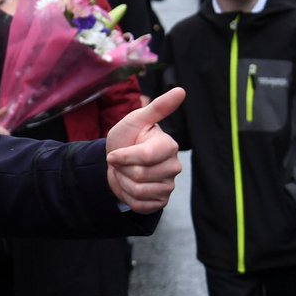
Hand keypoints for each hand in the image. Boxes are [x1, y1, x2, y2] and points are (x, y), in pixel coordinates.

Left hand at [106, 87, 184, 212]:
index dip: (124, 156)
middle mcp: (173, 166)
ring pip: (139, 191)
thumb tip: (181, 90)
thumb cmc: (127, 138)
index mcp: (169, 146)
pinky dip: (127, 195)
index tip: (113, 153)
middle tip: (122, 162)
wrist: (115, 162)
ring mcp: (169, 186)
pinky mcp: (160, 202)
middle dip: (122, 169)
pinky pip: (140, 205)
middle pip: (140, 175)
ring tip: (125, 172)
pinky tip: (129, 185)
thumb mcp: (136, 119)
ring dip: (123, 182)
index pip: (146, 156)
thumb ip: (157, 107)